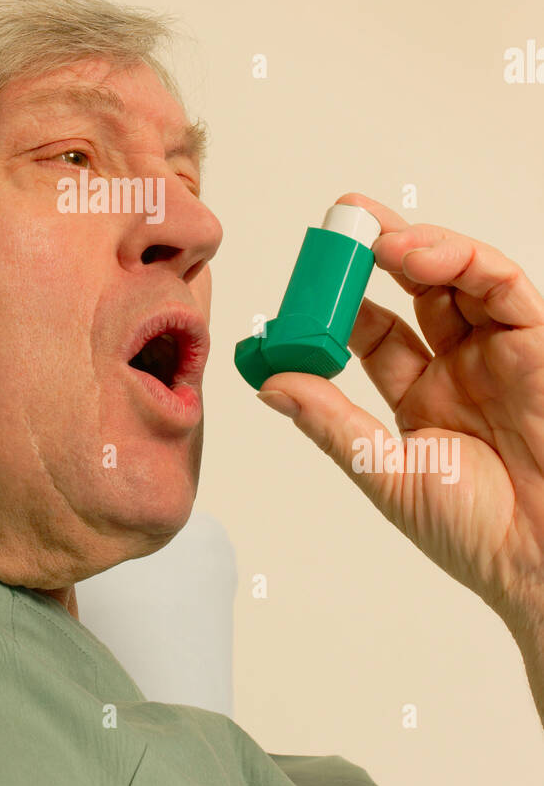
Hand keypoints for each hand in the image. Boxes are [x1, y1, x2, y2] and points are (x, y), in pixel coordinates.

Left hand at [257, 192, 543, 641]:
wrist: (542, 563)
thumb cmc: (479, 535)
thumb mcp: (386, 473)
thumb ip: (330, 422)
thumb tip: (268, 381)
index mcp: (422, 396)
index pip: (374, 331)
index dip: (338, 302)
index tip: (299, 285)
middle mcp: (460, 366)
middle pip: (415, 288)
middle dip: (376, 251)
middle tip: (338, 222)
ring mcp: (498, 352)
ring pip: (456, 276)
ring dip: (415, 246)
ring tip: (374, 238)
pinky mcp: (536, 343)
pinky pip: (502, 286)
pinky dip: (460, 259)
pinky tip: (415, 255)